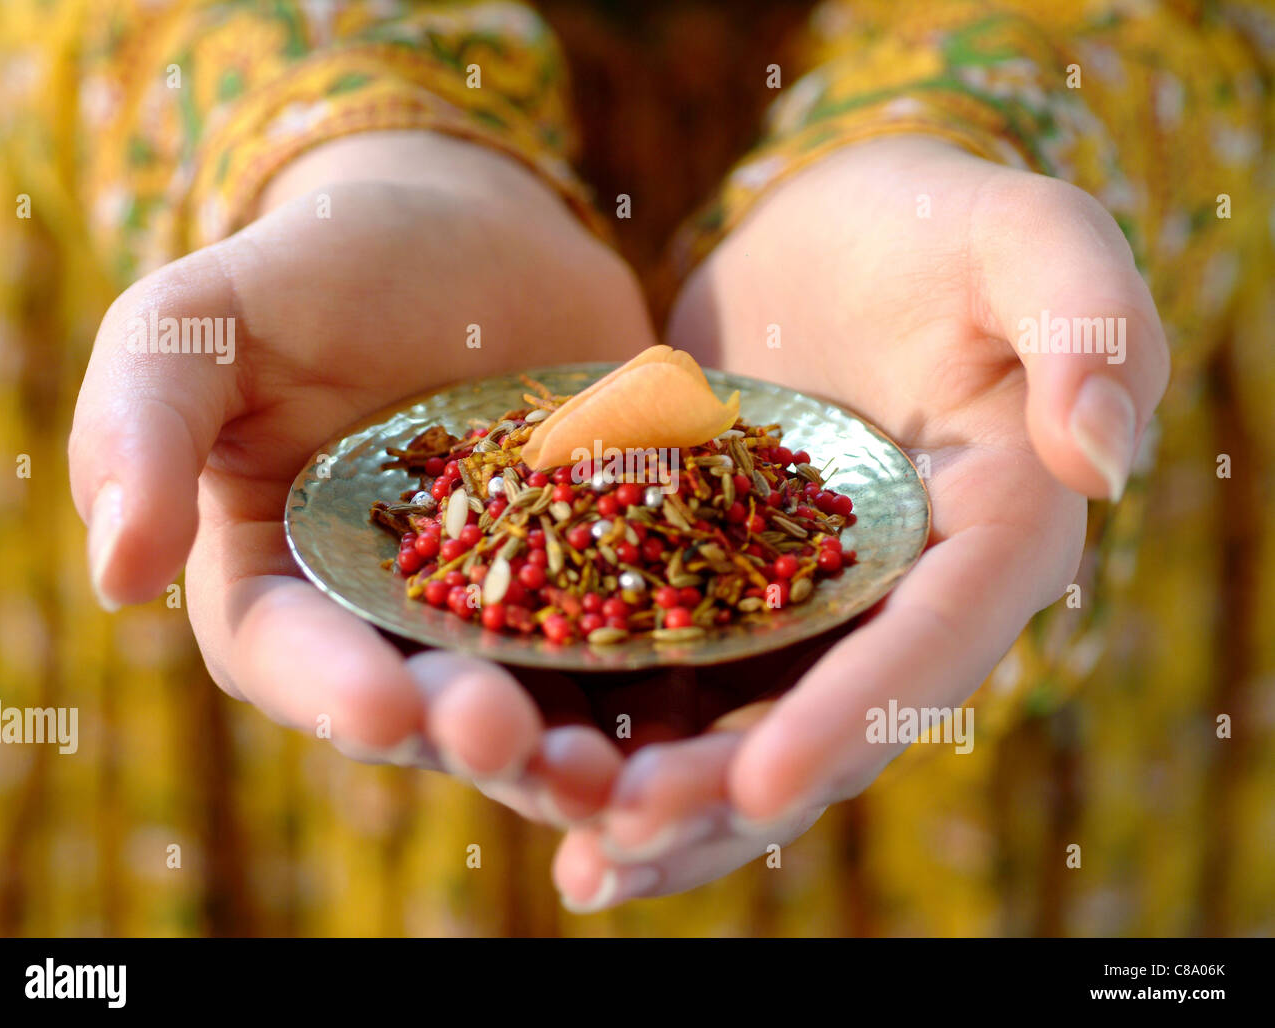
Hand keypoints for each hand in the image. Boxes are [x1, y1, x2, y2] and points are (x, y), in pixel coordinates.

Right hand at [69, 131, 656, 820]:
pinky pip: (634, 656)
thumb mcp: (211, 315)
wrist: (477, 232)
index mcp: (281, 579)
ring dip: (571, 755)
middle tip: (513, 737)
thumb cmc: (327, 266)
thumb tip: (112, 572)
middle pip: (422, 710)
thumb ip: (145, 422)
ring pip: (536, 710)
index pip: (288, 655)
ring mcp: (507, 617)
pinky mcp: (606, 590)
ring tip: (614, 769)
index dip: (329, 692)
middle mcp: (392, 624)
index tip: (386, 705)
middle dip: (466, 737)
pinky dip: (663, 696)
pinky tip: (706, 711)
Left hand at [553, 135, 1169, 908]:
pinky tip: (543, 787)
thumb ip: (1083, 322)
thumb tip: (1104, 461)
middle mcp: (908, 595)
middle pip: (831, 719)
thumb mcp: (1023, 234)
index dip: (857, 715)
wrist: (831, 235)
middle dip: (735, 791)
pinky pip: (682, 676)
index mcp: (997, 532)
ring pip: (749, 724)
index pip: (934, 640)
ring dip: (672, 800)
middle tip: (628, 837)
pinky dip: (626, 736)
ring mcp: (814, 604)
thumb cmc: (937, 223)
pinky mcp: (730, 589)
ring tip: (581, 857)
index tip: (764, 784)